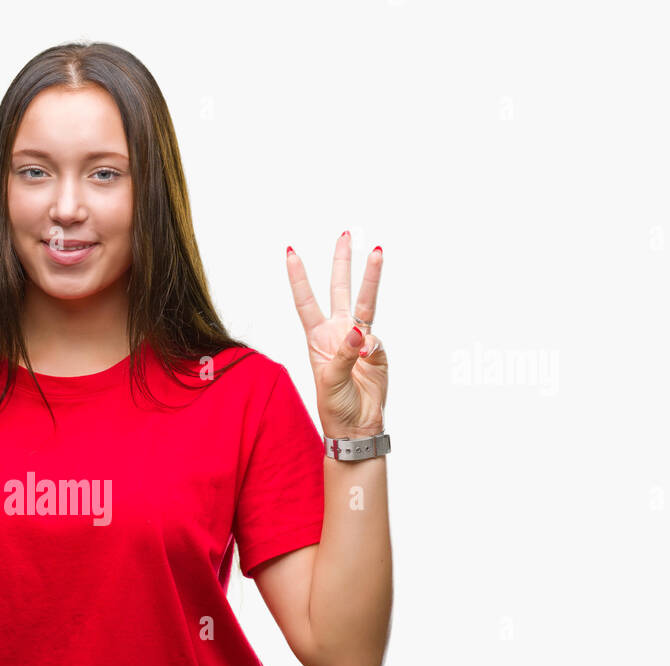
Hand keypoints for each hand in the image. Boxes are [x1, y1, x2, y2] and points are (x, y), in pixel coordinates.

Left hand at [286, 232, 387, 438]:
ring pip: (365, 302)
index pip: (305, 301)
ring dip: (370, 277)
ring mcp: (359, 340)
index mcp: (316, 338)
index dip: (298, 278)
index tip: (291, 252)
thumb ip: (344, 354)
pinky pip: (377, 339)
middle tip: (345, 235)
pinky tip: (367, 362)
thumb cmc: (334, 406)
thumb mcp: (330, 380)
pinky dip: (373, 348)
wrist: (356, 426)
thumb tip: (360, 332)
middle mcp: (337, 333)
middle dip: (341, 263)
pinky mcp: (377, 350)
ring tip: (376, 251)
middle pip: (339, 290)